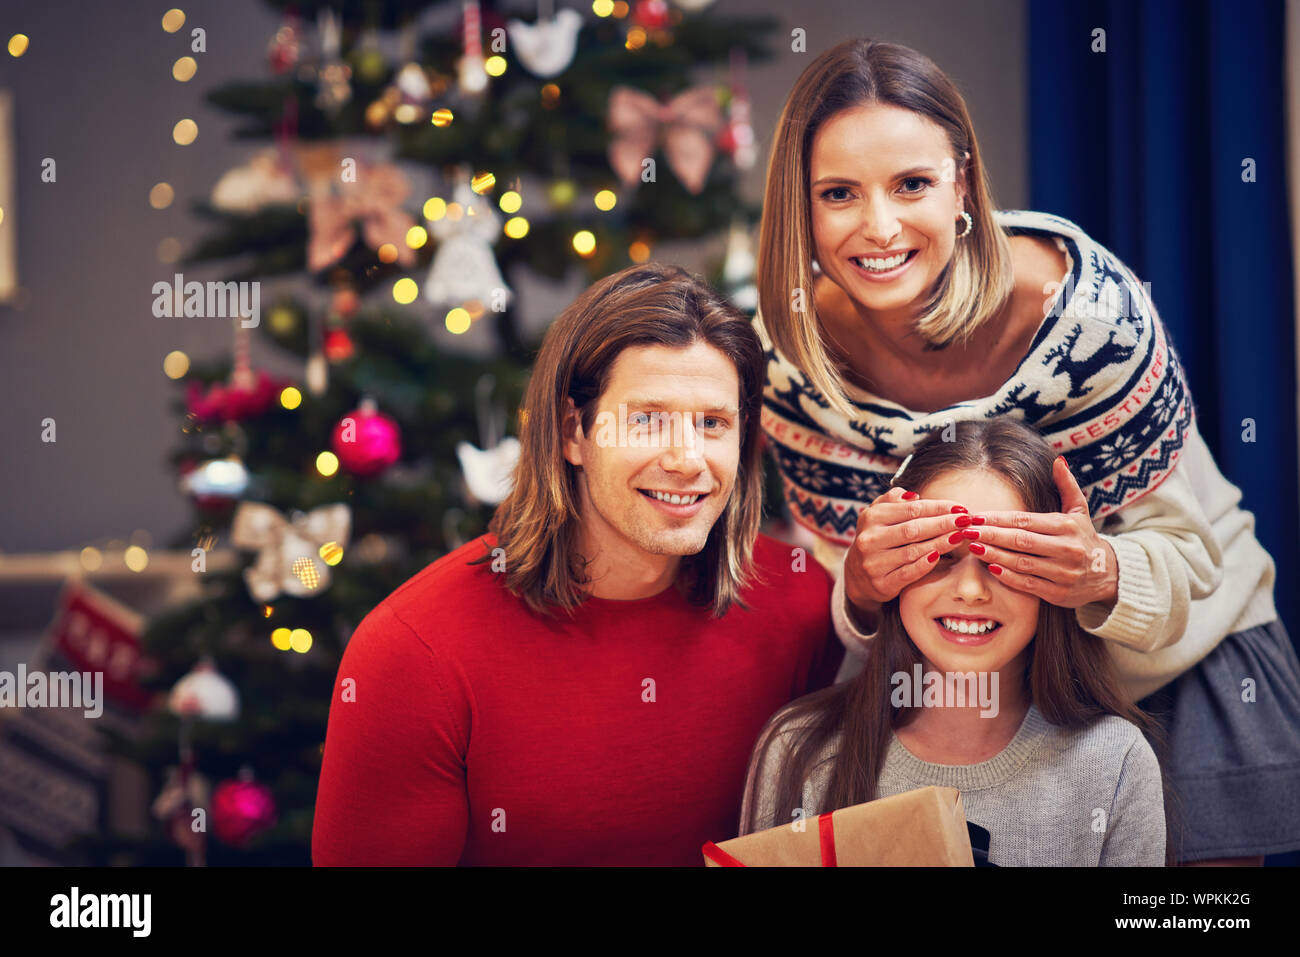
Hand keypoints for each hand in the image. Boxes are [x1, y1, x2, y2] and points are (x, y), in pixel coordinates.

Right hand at [843, 485, 978, 624]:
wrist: (857, 574)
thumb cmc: (877, 538)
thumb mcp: (878, 515)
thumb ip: (893, 500)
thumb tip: (916, 496)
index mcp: (871, 518)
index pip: (911, 509)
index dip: (938, 508)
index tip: (960, 507)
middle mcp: (870, 539)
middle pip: (914, 529)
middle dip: (944, 524)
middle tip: (966, 520)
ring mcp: (874, 563)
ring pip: (914, 551)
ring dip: (941, 543)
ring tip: (960, 536)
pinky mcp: (881, 583)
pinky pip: (908, 572)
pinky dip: (925, 564)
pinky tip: (941, 556)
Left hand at [965, 456, 1118, 608]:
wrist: (1109, 574)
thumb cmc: (1084, 538)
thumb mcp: (1080, 510)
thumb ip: (1067, 485)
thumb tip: (1058, 460)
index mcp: (1067, 526)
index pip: (1025, 520)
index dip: (998, 518)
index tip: (975, 516)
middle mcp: (1066, 548)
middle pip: (1020, 540)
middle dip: (990, 534)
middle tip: (966, 530)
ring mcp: (1063, 572)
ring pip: (1021, 562)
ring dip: (994, 554)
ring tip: (972, 547)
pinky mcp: (1059, 593)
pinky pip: (1028, 584)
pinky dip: (1008, 576)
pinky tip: (991, 567)